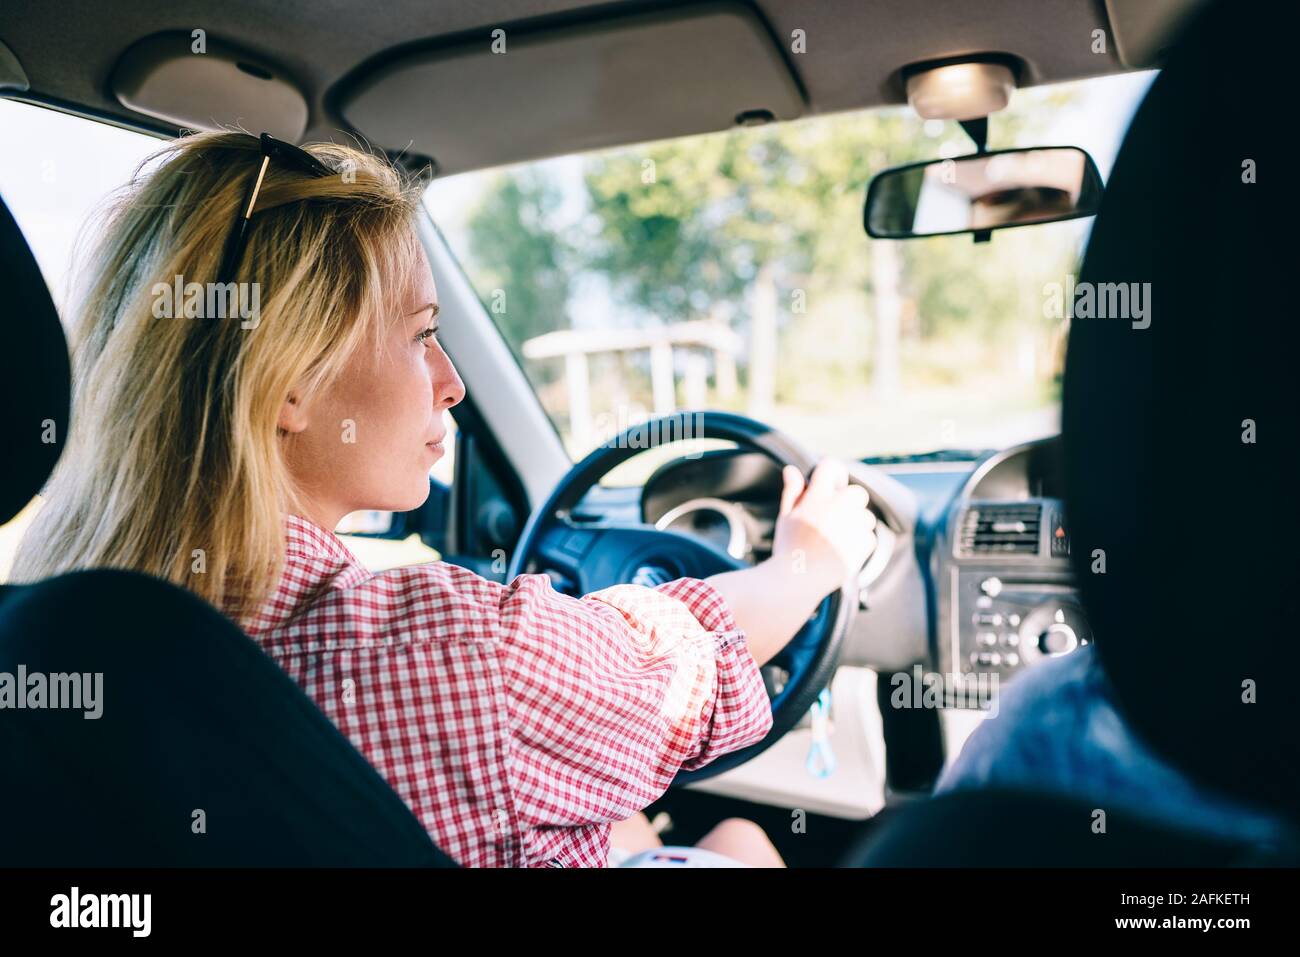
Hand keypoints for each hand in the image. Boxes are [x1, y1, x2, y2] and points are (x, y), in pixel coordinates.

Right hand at [771, 459, 876, 596]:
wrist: (796, 580)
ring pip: (866, 516)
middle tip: (834, 516)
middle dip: (849, 502)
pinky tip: (842, 551)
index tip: (830, 485)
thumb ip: (792, 491)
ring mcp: (852, 527)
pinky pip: (869, 537)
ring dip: (856, 524)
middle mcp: (837, 508)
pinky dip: (859, 543)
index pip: (831, 467)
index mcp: (816, 498)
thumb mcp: (785, 517)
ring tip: (836, 538)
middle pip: (857, 493)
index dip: (832, 474)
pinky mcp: (862, 546)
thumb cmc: (788, 548)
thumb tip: (792, 469)